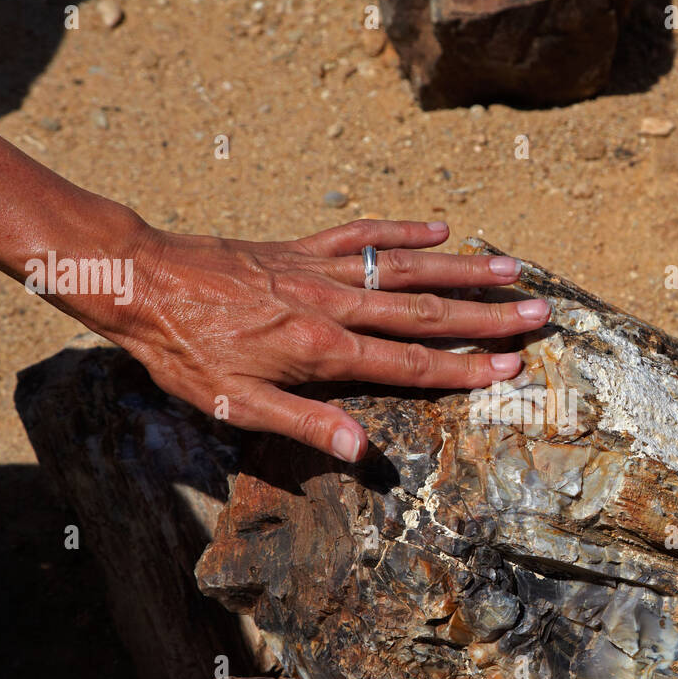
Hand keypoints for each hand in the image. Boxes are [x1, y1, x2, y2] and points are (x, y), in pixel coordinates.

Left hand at [79, 219, 548, 461]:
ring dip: (462, 270)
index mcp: (322, 350)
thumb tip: (363, 452)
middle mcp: (332, 304)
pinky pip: (361, 235)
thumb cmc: (184, 353)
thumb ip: (305, 425)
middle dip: (485, 317)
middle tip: (537, 314)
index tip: (510, 368)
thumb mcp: (236, 404)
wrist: (140, 281)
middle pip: (424, 312)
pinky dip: (403, 230)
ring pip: (405, 268)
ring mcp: (320, 271)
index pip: (409, 364)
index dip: (463, 369)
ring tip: (511, 268)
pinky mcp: (302, 249)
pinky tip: (440, 227)